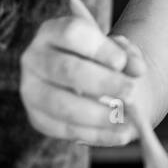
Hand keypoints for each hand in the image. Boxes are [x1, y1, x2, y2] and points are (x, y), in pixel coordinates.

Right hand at [20, 9, 146, 146]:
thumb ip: (127, 54)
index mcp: (52, 32)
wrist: (87, 82)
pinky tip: (119, 135)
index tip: (121, 62)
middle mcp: (34, 58)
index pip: (72, 33)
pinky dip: (95, 134)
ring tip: (127, 120)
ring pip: (62, 104)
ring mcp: (31, 89)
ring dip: (98, 115)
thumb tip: (136, 68)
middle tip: (131, 92)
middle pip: (67, 69)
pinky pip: (64, 129)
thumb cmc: (100, 60)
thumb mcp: (114, 50)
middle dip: (103, 83)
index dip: (99, 49)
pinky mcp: (37, 117)